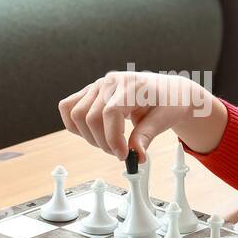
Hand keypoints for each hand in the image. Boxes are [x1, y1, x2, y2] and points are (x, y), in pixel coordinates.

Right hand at [58, 70, 225, 162]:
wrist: (168, 91)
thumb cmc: (169, 102)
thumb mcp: (164, 119)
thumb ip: (147, 136)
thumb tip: (136, 155)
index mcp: (132, 85)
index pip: (110, 112)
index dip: (113, 138)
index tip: (124, 155)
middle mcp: (111, 82)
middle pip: (91, 116)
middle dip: (103, 142)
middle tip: (120, 153)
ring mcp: (98, 85)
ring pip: (76, 113)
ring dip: (89, 136)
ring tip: (108, 144)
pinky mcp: (91, 92)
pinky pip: (68, 106)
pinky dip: (75, 124)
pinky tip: (93, 134)